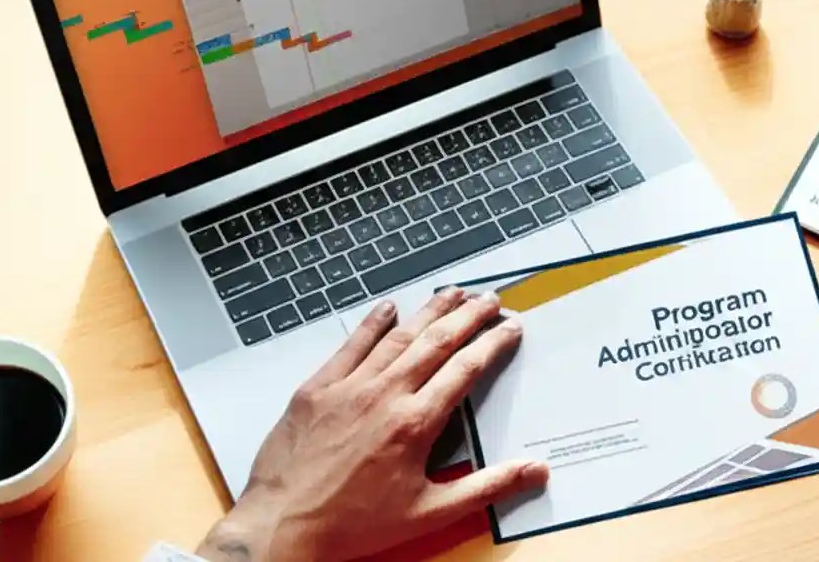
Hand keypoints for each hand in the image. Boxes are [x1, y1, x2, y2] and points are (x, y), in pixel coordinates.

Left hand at [195, 289, 547, 561]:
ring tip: (451, 292)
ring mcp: (349, 387)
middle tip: (490, 298)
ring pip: (398, 337)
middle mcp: (386, 395)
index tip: (511, 327)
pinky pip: (351, 346)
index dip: (493, 344)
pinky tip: (388, 308)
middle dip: (468, 316)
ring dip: (429, 311)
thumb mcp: (431, 513)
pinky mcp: (317, 388)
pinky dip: (372, 324)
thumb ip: (488, 486)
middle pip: (437, 342)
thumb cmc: (355, 524)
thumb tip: (535, 471)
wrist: (282, 525)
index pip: (467, 369)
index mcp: (416, 423)